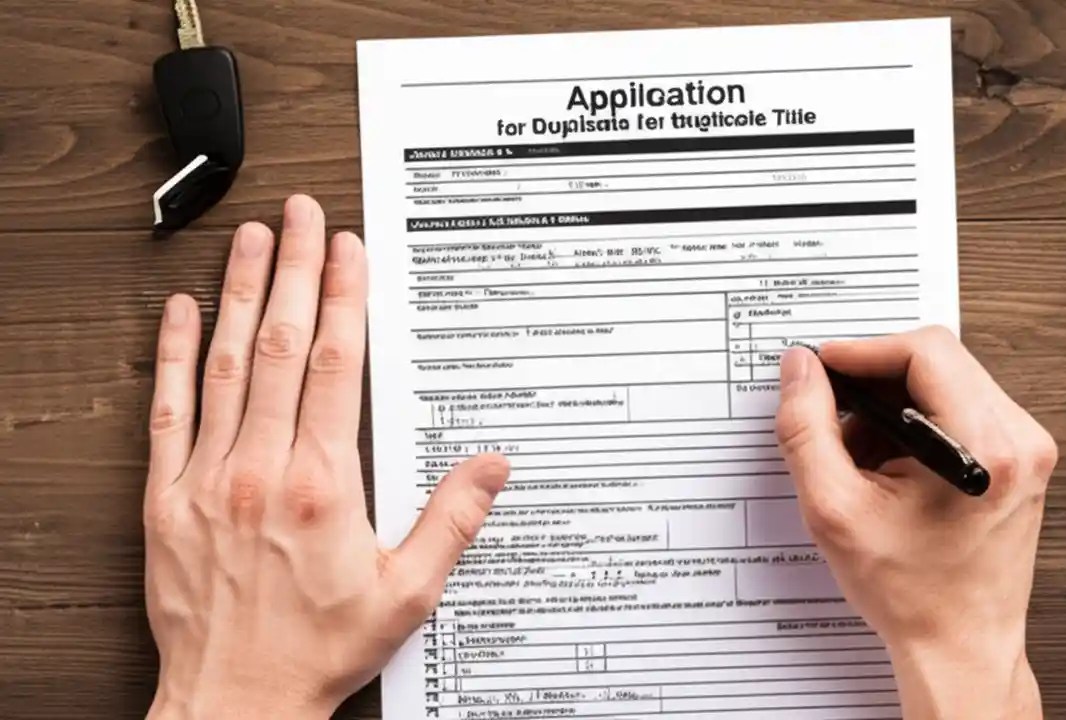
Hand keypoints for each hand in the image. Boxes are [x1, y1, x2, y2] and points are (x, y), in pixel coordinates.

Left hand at [143, 195, 509, 718]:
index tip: (345, 250)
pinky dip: (174, 358)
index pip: (335, 366)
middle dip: (295, 272)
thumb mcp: (407, 594)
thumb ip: (453, 523)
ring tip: (250, 241)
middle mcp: (263, 470)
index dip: (342, 297)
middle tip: (300, 215)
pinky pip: (170, 413)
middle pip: (281, 347)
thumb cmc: (317, 649)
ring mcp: (209, 480)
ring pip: (225, 366)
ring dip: (239, 295)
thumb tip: (491, 468)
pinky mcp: (167, 501)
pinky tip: (180, 314)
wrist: (235, 700)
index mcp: (324, 486)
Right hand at [775, 327, 1056, 719]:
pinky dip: (917, 422)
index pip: (925, 352)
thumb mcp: (834, 509)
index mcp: (986, 449)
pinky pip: (962, 407)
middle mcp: (1019, 441)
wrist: (959, 645)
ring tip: (863, 456)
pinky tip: (890, 466)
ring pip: (948, 381)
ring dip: (894, 404)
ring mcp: (1026, 449)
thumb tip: (800, 371)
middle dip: (876, 381)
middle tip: (838, 420)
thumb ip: (806, 429)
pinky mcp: (1020, 459)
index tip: (824, 367)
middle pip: (938, 360)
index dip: (863, 350)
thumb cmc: (912, 594)